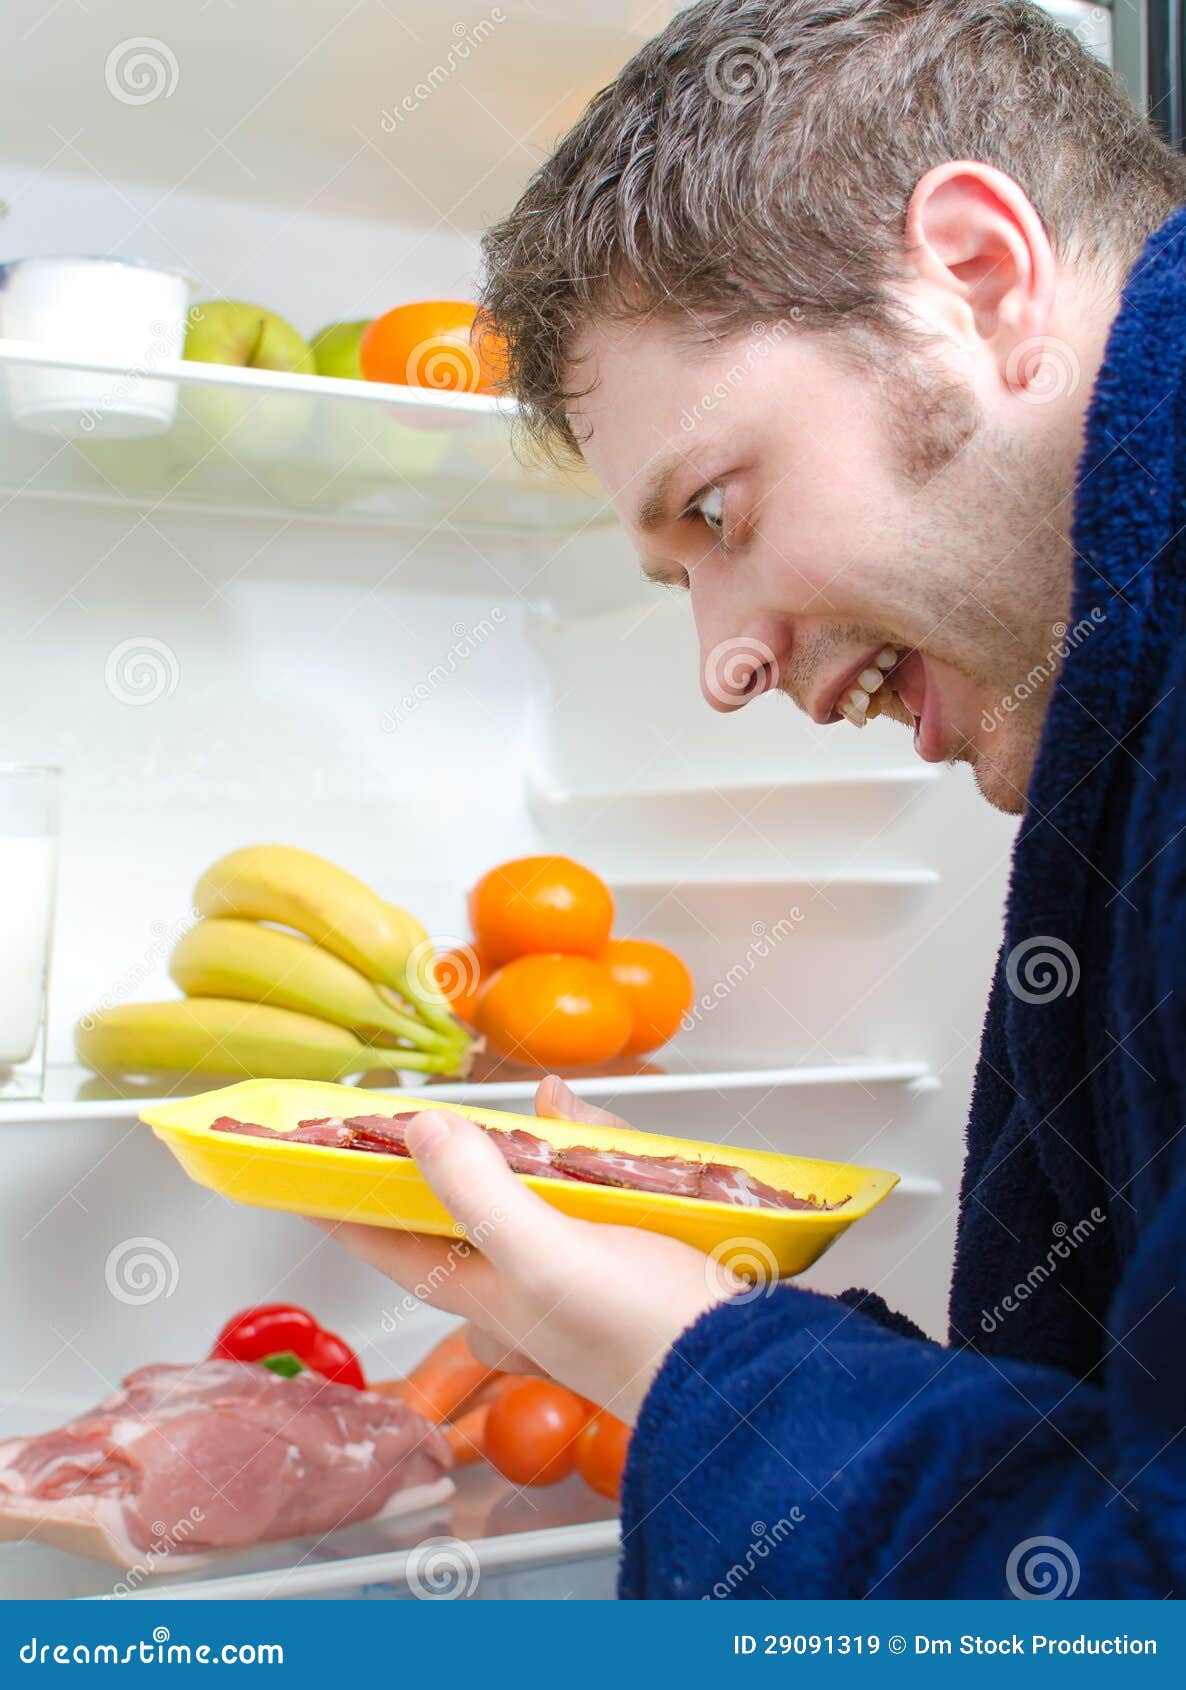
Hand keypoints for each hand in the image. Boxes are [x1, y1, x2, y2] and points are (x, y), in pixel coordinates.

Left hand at [317, 1076, 737, 1423]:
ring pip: (525, 1191)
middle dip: (447, 1154)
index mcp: (481, 1294)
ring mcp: (569, 1273)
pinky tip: (584, 1122)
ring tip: (533, 1109)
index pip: (387, 1242)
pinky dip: (583, 1152)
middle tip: (425, 1110)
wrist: (735, 1370)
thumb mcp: (543, 1255)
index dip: (342, 1202)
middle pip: (459, 1207)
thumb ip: (480, 1192)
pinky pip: (584, 1191)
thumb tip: (421, 1130)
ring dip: (525, 1145)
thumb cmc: (636, 1330)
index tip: (302, 1165)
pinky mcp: (621, 1257)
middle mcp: (516, 1286)